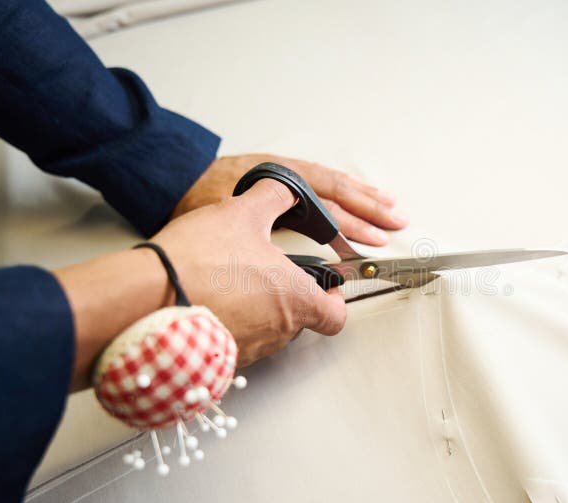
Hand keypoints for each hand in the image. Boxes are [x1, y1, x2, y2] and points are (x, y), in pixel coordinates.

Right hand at [155, 179, 346, 365]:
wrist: (146, 296)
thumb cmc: (197, 261)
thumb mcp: (242, 212)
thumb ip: (273, 198)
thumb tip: (285, 190)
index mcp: (295, 300)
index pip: (335, 316)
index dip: (334, 299)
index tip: (324, 285)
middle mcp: (277, 333)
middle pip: (299, 321)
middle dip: (288, 297)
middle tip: (265, 273)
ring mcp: (249, 350)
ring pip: (267, 333)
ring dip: (257, 311)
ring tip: (231, 283)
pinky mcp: (220, 359)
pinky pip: (235, 343)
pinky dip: (229, 325)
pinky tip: (209, 301)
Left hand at [171, 154, 408, 245]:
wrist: (171, 176)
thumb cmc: (194, 197)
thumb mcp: (223, 217)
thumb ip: (257, 233)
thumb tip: (284, 263)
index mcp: (277, 177)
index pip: (326, 198)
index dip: (352, 220)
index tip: (373, 238)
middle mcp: (285, 174)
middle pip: (336, 190)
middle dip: (369, 208)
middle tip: (396, 223)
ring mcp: (284, 177)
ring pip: (331, 186)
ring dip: (361, 199)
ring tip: (388, 210)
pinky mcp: (278, 185)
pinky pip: (318, 187)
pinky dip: (342, 196)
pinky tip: (356, 203)